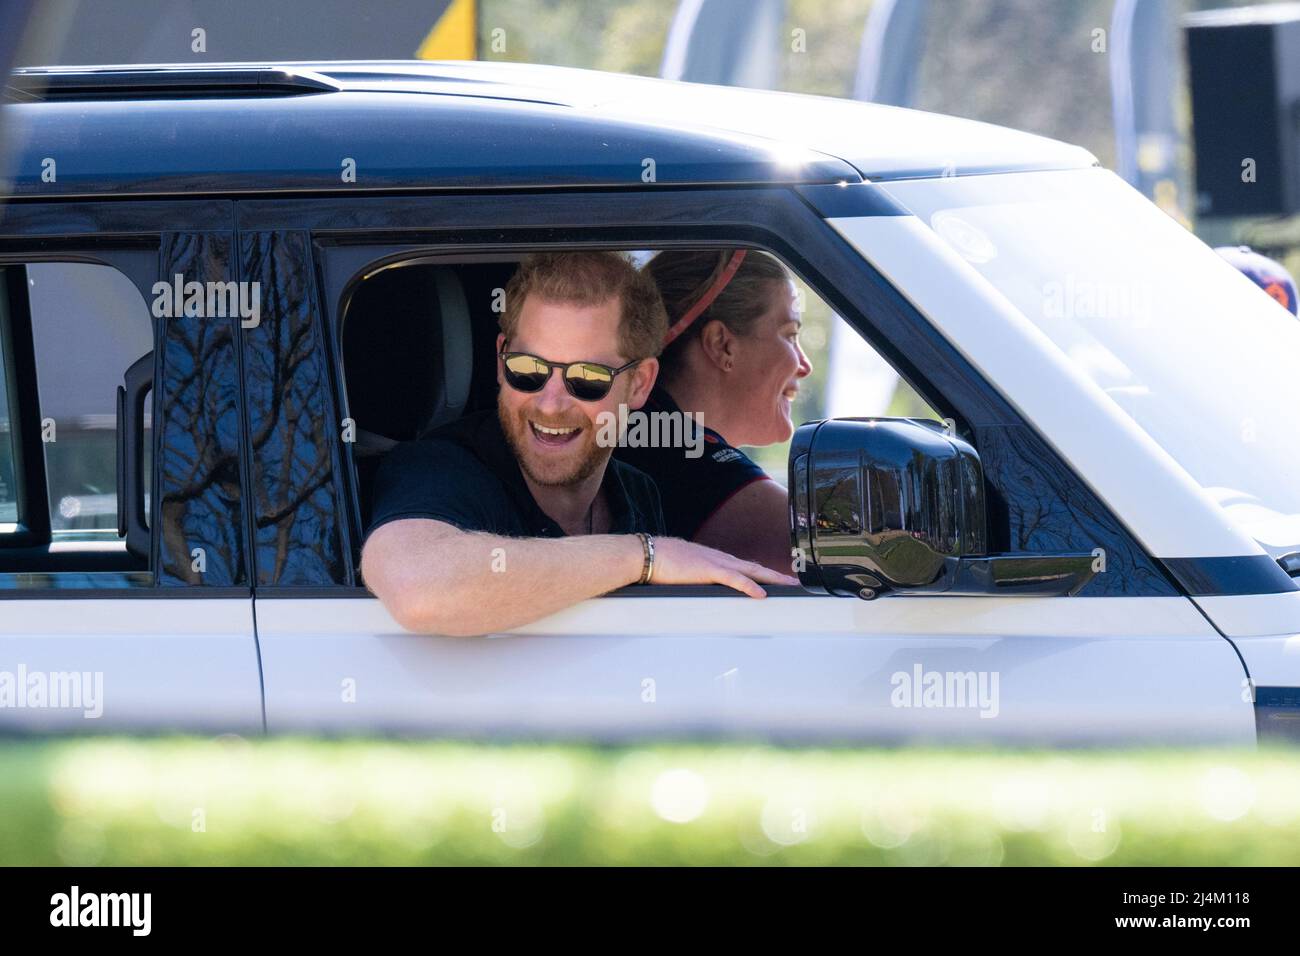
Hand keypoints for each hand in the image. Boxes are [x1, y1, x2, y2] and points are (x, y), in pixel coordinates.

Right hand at [649, 537, 799, 597]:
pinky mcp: (709, 570)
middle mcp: (721, 559)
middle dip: (777, 575)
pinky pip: (735, 580)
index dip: (763, 573)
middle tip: (795, 582)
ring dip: (772, 579)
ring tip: (789, 586)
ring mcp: (716, 563)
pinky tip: (761, 594)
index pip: (746, 567)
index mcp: (716, 560)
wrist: (648, 554)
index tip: (777, 579)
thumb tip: (703, 589)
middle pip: (756, 568)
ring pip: (752, 571)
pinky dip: (750, 586)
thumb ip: (698, 579)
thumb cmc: (662, 563)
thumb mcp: (686, 572)